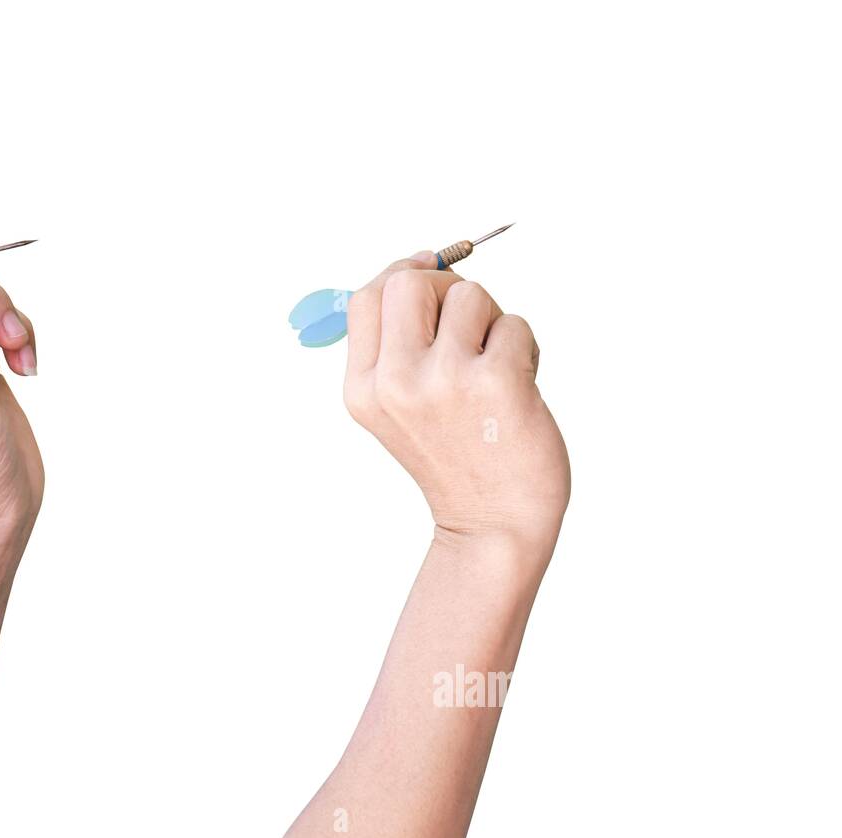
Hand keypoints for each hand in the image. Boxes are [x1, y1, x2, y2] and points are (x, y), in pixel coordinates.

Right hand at [343, 253, 568, 547]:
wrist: (493, 524)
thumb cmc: (455, 457)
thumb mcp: (398, 408)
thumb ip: (396, 345)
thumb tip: (418, 264)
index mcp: (363, 389)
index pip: (366, 297)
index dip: (400, 273)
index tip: (427, 271)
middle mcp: (395, 382)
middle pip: (410, 282)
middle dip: (446, 287)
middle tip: (469, 319)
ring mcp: (445, 380)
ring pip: (471, 297)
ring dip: (492, 323)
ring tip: (494, 367)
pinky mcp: (497, 381)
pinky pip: (514, 325)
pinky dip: (524, 349)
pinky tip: (519, 388)